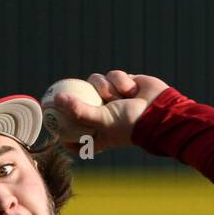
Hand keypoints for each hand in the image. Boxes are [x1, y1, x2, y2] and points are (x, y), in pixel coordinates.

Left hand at [52, 70, 169, 152]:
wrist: (161, 110)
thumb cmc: (131, 123)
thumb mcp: (102, 120)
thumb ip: (78, 111)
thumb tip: (56, 100)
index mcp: (99, 133)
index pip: (77, 139)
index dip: (64, 136)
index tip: (52, 130)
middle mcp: (104, 116)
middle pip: (80, 103)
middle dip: (73, 99)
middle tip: (58, 93)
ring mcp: (113, 98)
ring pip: (95, 82)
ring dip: (106, 87)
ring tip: (119, 97)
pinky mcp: (123, 83)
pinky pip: (112, 75)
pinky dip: (120, 81)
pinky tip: (131, 90)